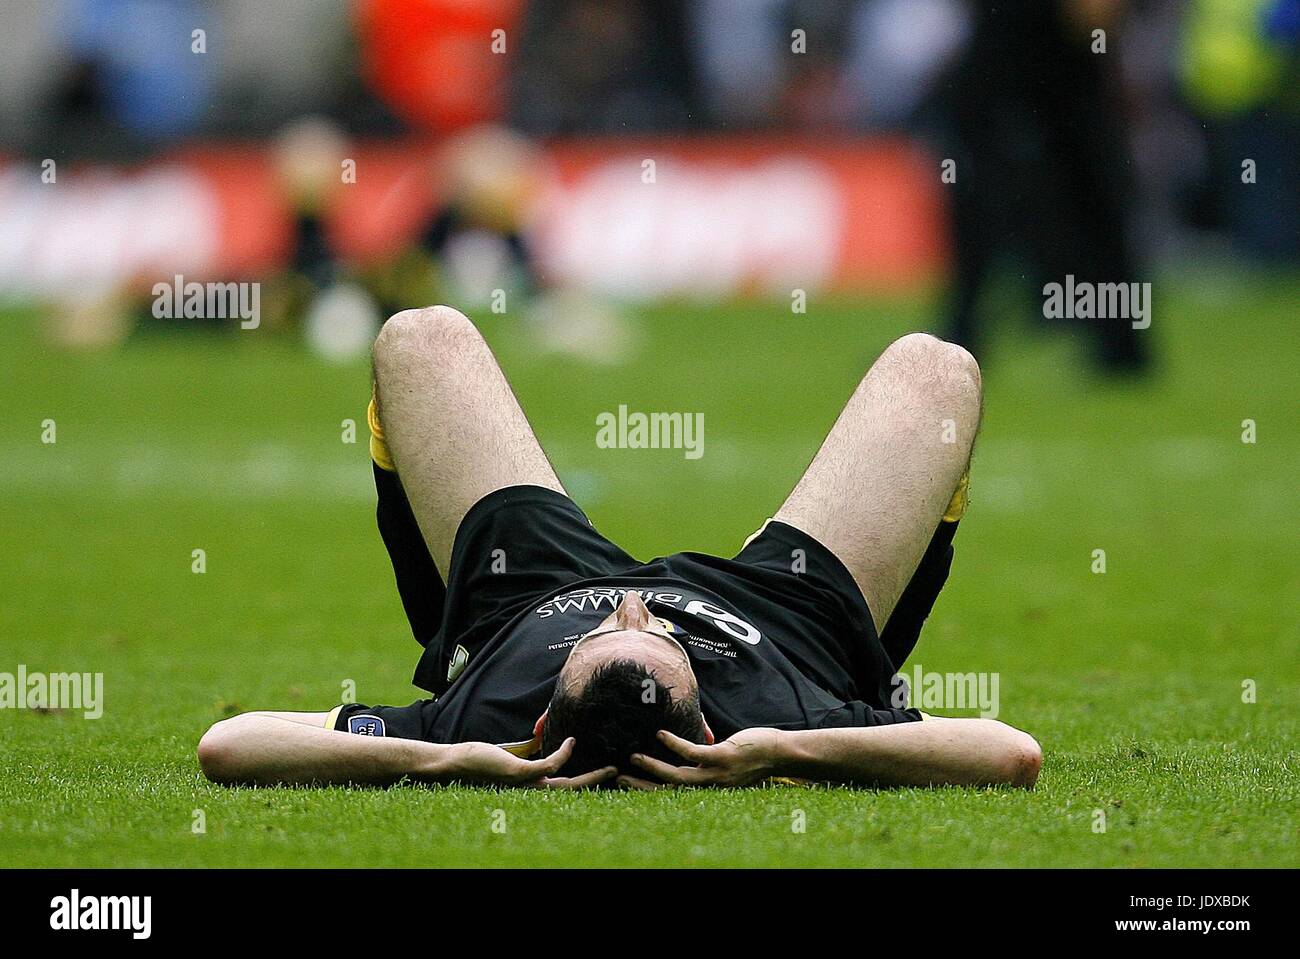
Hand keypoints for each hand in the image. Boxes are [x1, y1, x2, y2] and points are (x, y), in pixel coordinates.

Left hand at [443, 738, 615, 789]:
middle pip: (571, 792)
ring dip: (591, 777)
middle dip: (596, 784)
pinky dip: (564, 754)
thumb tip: (541, 739)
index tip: (602, 773)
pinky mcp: (519, 774)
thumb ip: (527, 756)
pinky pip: (550, 766)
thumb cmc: (479, 760)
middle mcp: (530, 790)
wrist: (455, 765)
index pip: (562, 788)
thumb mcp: (509, 758)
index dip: (584, 782)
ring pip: (566, 785)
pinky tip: (572, 742)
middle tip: (618, 774)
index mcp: (529, 787)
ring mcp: (526, 784)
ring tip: (610, 768)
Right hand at [622, 728, 785, 788]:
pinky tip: (660, 735)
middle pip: (669, 790)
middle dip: (642, 786)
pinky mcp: (722, 758)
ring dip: (653, 767)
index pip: (675, 793)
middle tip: (618, 778)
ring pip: (677, 775)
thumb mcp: (725, 762)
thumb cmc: (752, 754)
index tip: (629, 784)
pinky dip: (674, 744)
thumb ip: (707, 758)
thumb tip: (692, 746)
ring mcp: (716, 774)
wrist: (778, 754)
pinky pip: (692, 753)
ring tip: (633, 757)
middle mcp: (711, 788)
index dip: (651, 790)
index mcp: (709, 790)